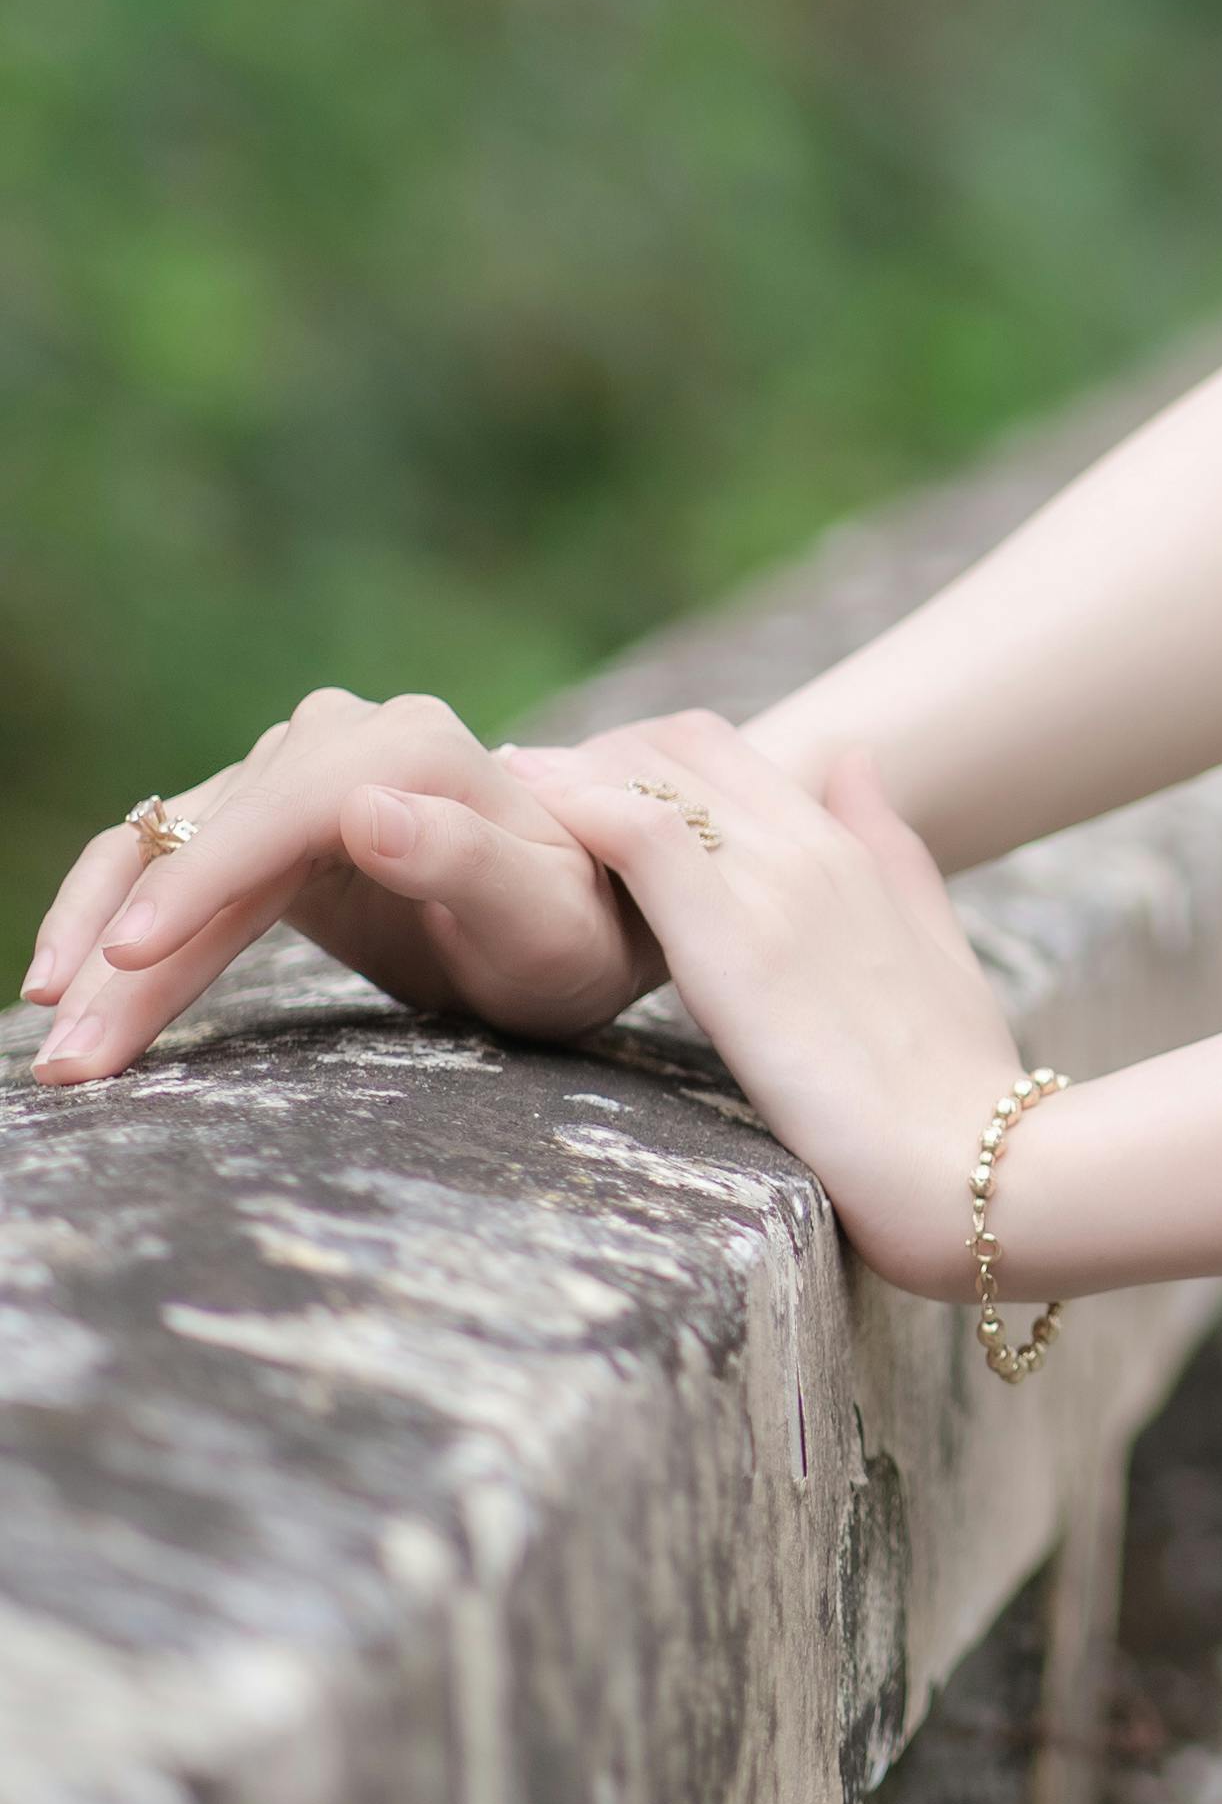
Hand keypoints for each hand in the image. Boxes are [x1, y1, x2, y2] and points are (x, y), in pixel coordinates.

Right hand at [25, 692, 658, 1084]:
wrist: (581, 920)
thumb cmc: (575, 932)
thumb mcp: (540, 920)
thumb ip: (466, 861)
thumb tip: (367, 811)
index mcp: (412, 748)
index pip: (280, 809)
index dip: (201, 880)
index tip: (132, 956)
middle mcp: (343, 739)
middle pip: (210, 843)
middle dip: (130, 956)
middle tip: (67, 1064)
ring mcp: (294, 773)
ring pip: (167, 858)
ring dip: (102, 955)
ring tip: (59, 1057)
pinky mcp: (263, 819)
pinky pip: (164, 864)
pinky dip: (110, 921)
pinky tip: (65, 985)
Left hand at [504, 717, 1038, 1299]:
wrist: (977, 1164)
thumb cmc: (956, 1087)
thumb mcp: (934, 948)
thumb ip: (893, 853)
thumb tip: (854, 763)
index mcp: (857, 850)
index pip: (731, 752)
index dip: (649, 761)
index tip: (584, 798)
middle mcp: (812, 844)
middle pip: (684, 745)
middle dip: (598, 758)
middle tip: (522, 804)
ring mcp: (775, 881)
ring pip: (652, 770)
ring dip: (569, 775)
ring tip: (496, 807)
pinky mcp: (732, 934)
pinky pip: (640, 830)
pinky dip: (575, 807)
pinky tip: (523, 820)